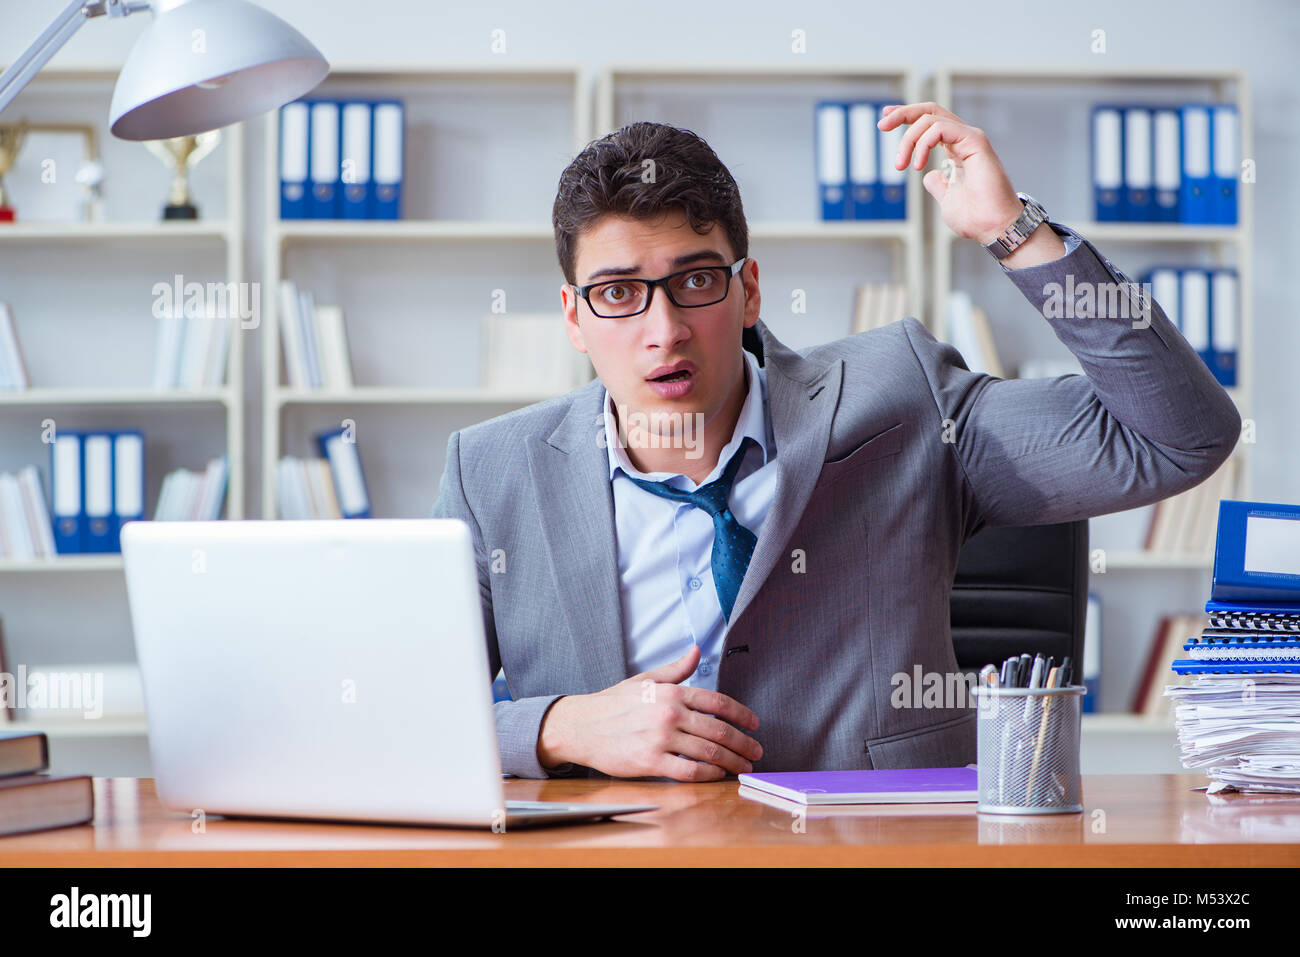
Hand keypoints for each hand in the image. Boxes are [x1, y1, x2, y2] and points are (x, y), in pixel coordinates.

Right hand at [537, 644, 762, 780]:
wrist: (582, 726)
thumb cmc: (613, 704)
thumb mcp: (645, 680)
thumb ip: (676, 669)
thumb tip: (697, 650)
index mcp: (672, 691)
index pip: (719, 702)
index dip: (742, 715)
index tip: (755, 724)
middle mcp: (670, 713)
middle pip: (719, 730)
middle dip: (744, 743)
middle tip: (756, 752)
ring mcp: (661, 738)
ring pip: (709, 752)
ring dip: (732, 762)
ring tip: (743, 767)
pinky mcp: (650, 761)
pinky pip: (689, 771)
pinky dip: (709, 775)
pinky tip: (718, 775)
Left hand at [877, 102, 1024, 244]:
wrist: (992, 227)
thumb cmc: (975, 216)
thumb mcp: (946, 198)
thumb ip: (937, 184)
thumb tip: (928, 176)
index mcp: (956, 149)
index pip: (930, 122)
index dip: (907, 116)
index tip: (884, 121)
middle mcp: (963, 139)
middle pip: (930, 111)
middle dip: (902, 113)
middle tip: (881, 126)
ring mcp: (970, 138)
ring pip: (931, 119)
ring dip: (908, 139)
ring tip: (901, 164)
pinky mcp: (975, 141)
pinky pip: (941, 129)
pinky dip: (923, 143)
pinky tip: (917, 165)